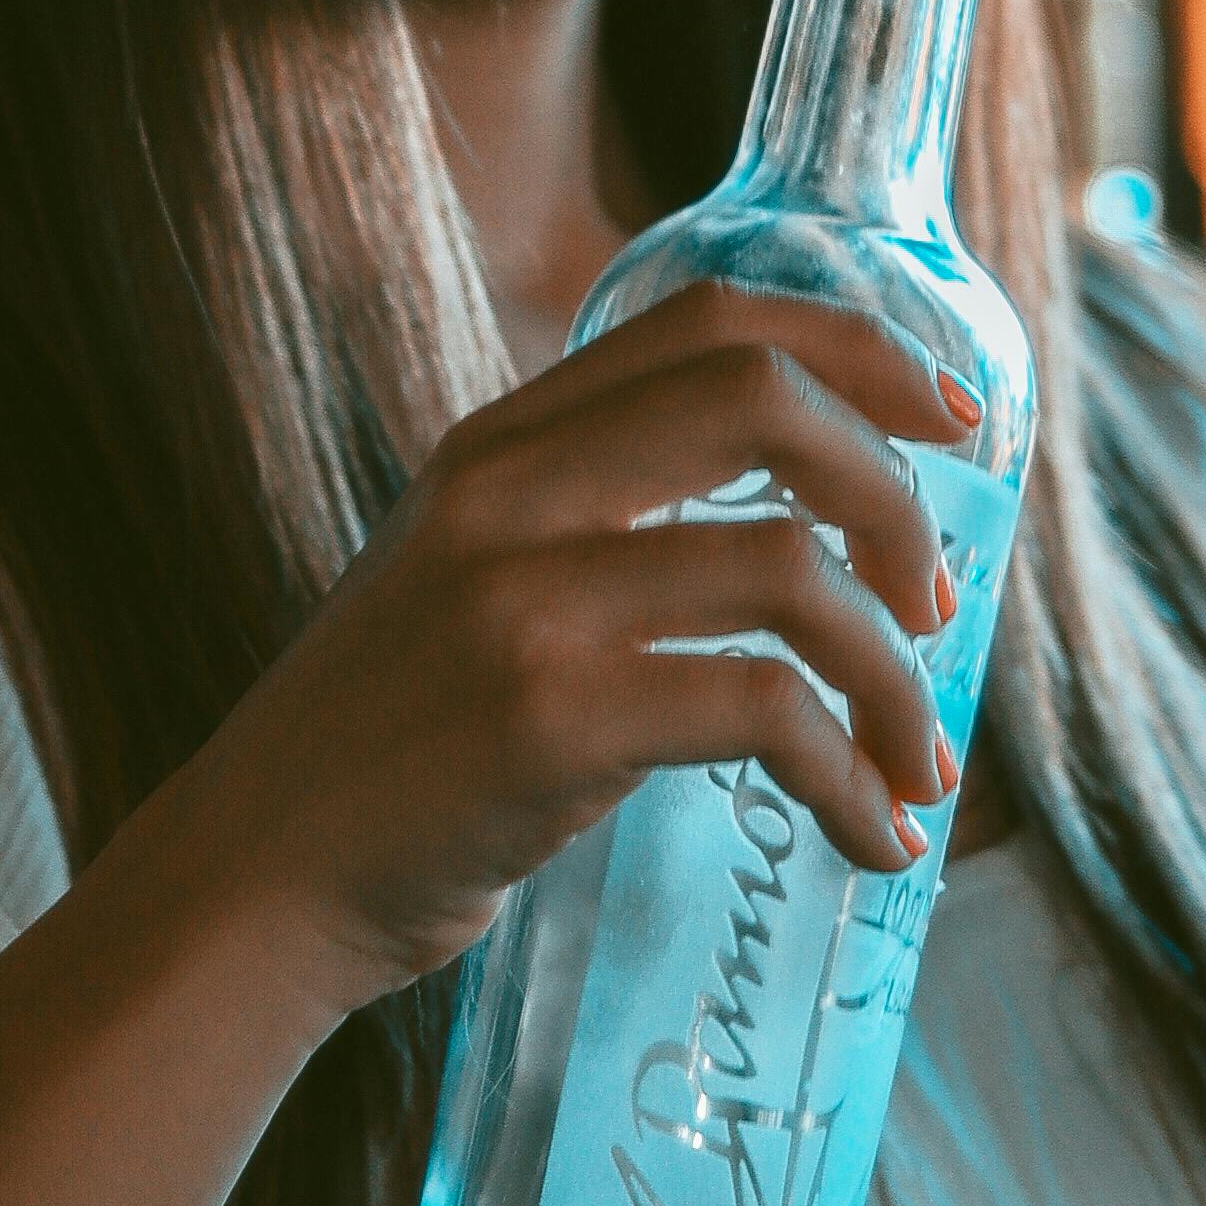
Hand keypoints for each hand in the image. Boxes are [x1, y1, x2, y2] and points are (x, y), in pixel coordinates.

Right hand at [145, 285, 970, 1035]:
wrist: (253, 883)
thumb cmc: (389, 754)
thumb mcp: (467, 585)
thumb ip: (590, 529)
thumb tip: (806, 539)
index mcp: (497, 447)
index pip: (707, 322)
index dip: (858, 348)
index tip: (952, 420)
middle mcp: (506, 496)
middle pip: (766, 401)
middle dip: (896, 497)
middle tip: (937, 600)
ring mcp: (520, 602)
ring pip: (789, 571)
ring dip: (894, 672)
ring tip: (920, 756)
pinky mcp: (546, 721)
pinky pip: (764, 714)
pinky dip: (849, 776)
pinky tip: (870, 835)